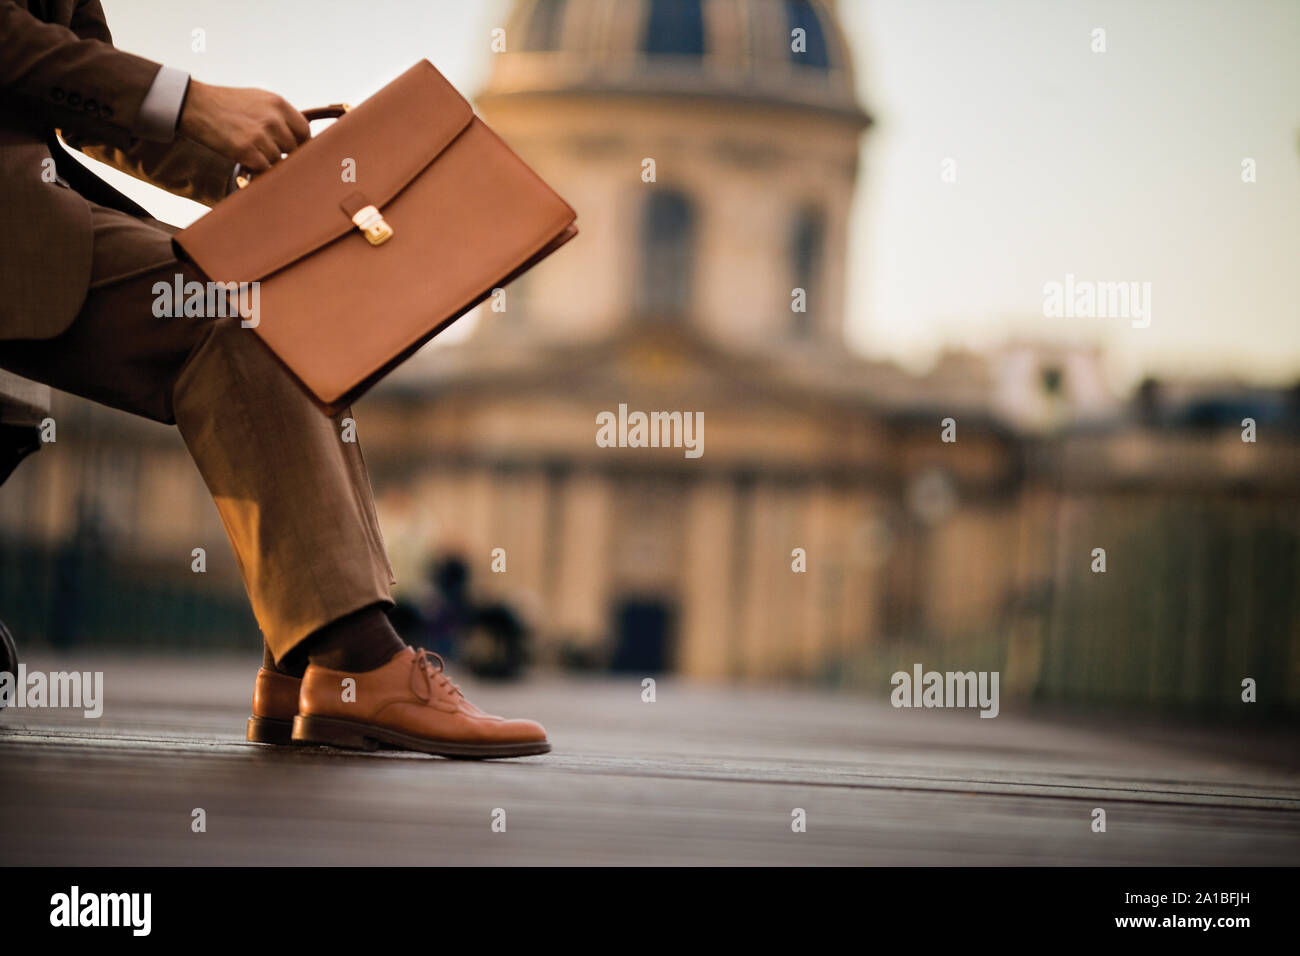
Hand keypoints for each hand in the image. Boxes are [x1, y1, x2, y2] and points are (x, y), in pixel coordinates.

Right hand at [179, 79, 309, 172]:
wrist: (196, 105)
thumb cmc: (227, 104)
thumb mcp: (259, 99)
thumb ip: (281, 115)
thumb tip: (301, 137)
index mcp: (278, 104)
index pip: (304, 131)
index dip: (299, 142)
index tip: (291, 147)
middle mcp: (272, 119)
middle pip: (293, 149)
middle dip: (282, 153)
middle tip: (266, 150)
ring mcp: (260, 135)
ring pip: (278, 160)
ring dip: (266, 160)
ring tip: (250, 149)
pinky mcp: (246, 150)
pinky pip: (264, 169)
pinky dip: (256, 168)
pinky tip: (245, 159)